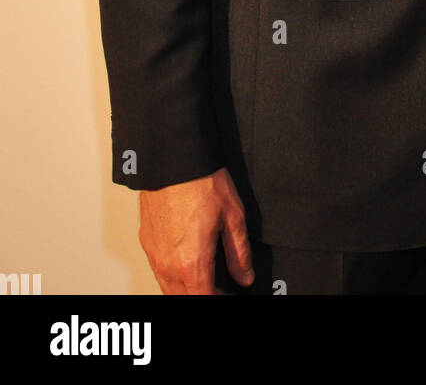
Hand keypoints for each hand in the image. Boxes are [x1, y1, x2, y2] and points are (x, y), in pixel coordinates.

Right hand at [139, 166, 253, 294]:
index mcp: (192, 263)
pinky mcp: (146, 243)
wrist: (172, 158)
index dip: (221, 301)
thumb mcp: (233, 216)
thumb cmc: (201, 181)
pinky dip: (172, 279)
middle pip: (184, 300)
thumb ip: (239, 253)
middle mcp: (168, 265)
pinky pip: (158, 273)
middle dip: (204, 298)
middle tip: (221, 290)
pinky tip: (185, 268)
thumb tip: (244, 276)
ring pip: (168, 291)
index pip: (205, 301)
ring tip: (206, 282)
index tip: (232, 295)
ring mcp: (154, 255)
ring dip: (187, 292)